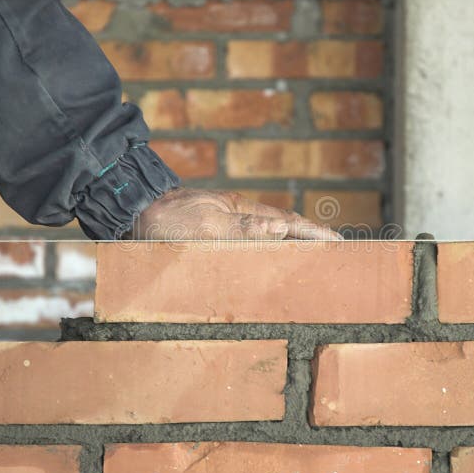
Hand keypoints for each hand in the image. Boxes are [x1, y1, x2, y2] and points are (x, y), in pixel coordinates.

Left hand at [126, 188, 342, 239]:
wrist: (134, 211)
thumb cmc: (169, 219)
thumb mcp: (206, 224)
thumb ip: (244, 228)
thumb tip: (284, 227)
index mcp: (244, 212)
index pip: (289, 224)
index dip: (314, 234)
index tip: (339, 242)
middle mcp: (239, 218)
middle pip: (283, 229)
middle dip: (309, 239)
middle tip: (333, 252)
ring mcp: (227, 225)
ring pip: (267, 238)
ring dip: (289, 247)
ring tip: (309, 258)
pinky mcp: (213, 236)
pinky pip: (249, 246)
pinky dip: (265, 252)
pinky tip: (265, 261)